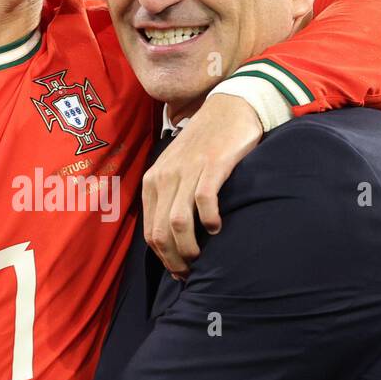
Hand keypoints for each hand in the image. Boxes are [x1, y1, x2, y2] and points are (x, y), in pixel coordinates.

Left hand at [143, 94, 262, 278]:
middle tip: (191, 271)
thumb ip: (171, 197)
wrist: (230, 107)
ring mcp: (188, 170)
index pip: (150, 231)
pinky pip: (204, 202)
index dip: (163, 258)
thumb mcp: (177, 169)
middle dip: (175, 259)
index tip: (180, 271)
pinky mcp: (212, 165)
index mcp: (153, 181)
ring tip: (203, 256)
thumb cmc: (206, 144)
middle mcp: (165, 177)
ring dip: (190, 248)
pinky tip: (218, 227)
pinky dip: (210, 221)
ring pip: (179, 223)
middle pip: (161, 233)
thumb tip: (173, 238)